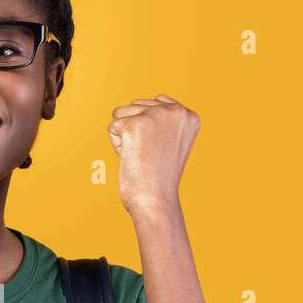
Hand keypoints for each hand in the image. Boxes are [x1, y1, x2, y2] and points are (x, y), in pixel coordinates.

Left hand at [108, 94, 199, 215]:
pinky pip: (112, 127)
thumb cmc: (160, 177)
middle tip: (149, 155)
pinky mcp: (134, 125)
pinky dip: (116, 145)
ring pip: (121, 113)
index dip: (148, 127)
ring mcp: (155, 115)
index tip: (158, 148)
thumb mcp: (171, 142)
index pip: (155, 102)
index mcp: (189, 115)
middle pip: (136, 105)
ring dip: (124, 136)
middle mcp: (175, 111)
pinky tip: (132, 158)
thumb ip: (163, 121)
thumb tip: (139, 106)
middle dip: (135, 129)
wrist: (156, 199)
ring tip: (141, 156)